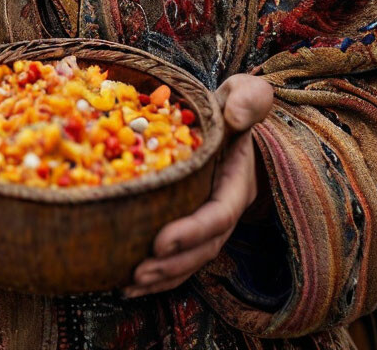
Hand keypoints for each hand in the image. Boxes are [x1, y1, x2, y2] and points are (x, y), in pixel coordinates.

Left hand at [123, 73, 273, 297]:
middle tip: (138, 270)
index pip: (220, 215)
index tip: (160, 241)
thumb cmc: (234, 104)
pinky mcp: (190, 221)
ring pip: (190, 259)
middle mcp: (225, 206)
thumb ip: (249, 99)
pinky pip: (178, 256)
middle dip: (173, 264)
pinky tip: (127, 283)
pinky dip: (157, 273)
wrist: (229, 116)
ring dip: (162, 276)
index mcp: (237, 181)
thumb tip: (237, 116)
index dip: (192, 232)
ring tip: (129, 283)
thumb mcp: (246, 93)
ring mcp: (209, 218)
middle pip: (204, 247)